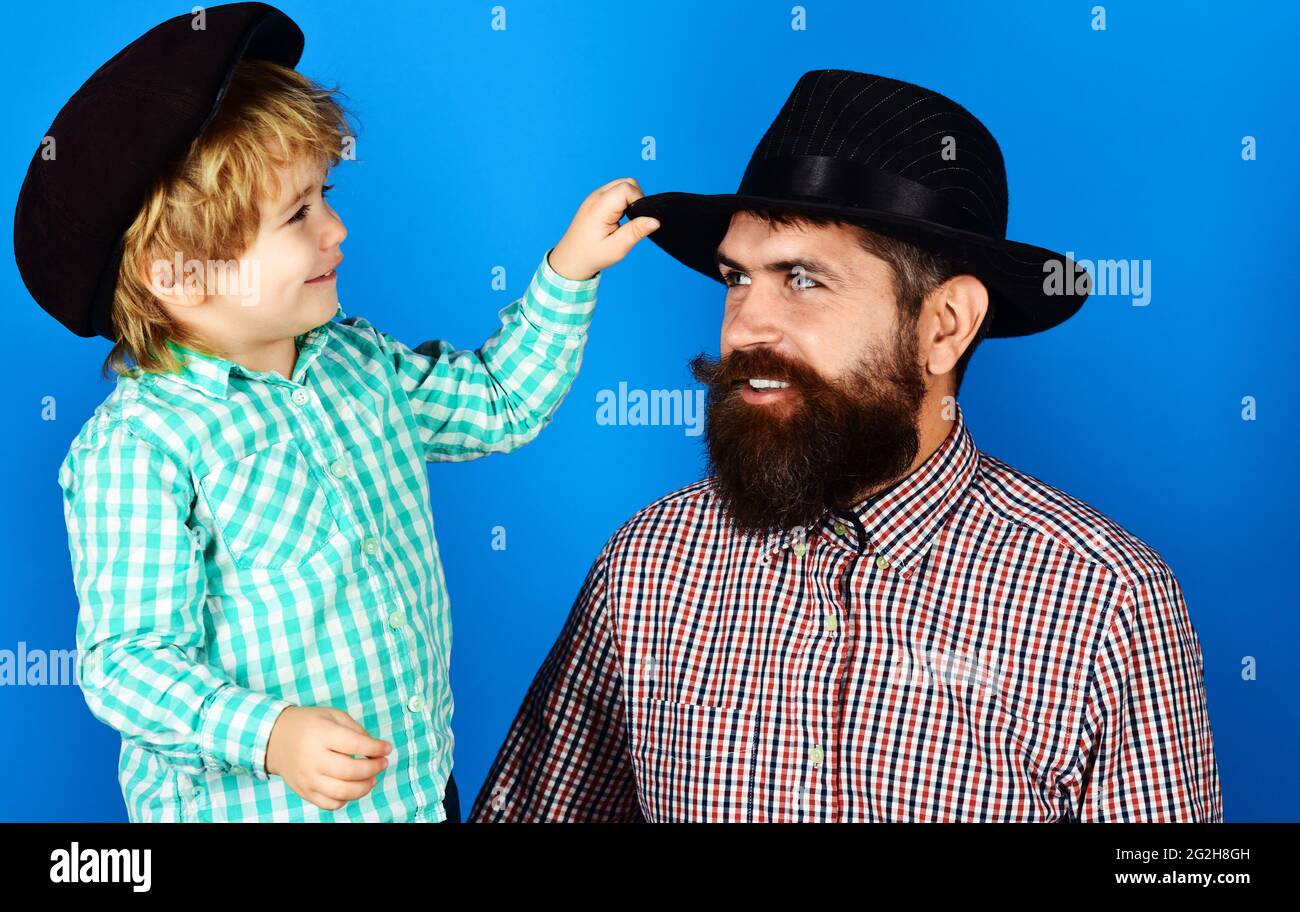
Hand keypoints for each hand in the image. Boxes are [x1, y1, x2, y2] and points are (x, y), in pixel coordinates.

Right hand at [264, 705, 391, 811]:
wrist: (274, 738)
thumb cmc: (309, 724)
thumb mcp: (332, 715)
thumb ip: (355, 730)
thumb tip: (376, 749)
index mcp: (321, 734)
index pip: (355, 745)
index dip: (376, 748)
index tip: (387, 748)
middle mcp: (312, 758)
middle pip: (350, 771)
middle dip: (373, 768)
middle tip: (382, 763)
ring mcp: (307, 778)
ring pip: (342, 792)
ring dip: (364, 787)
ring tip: (372, 779)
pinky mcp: (304, 791)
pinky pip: (329, 804)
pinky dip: (346, 799)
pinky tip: (353, 788)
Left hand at [548, 177, 659, 279]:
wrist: (571, 259)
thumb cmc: (592, 255)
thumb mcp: (617, 247)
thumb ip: (636, 231)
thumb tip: (655, 221)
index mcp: (600, 207)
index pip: (627, 188)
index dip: (639, 200)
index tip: (637, 219)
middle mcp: (595, 197)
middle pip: (626, 182)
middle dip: (636, 198)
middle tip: (632, 220)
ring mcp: (594, 196)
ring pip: (621, 184)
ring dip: (629, 199)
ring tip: (624, 220)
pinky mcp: (595, 199)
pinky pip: (614, 191)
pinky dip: (622, 201)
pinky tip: (618, 218)